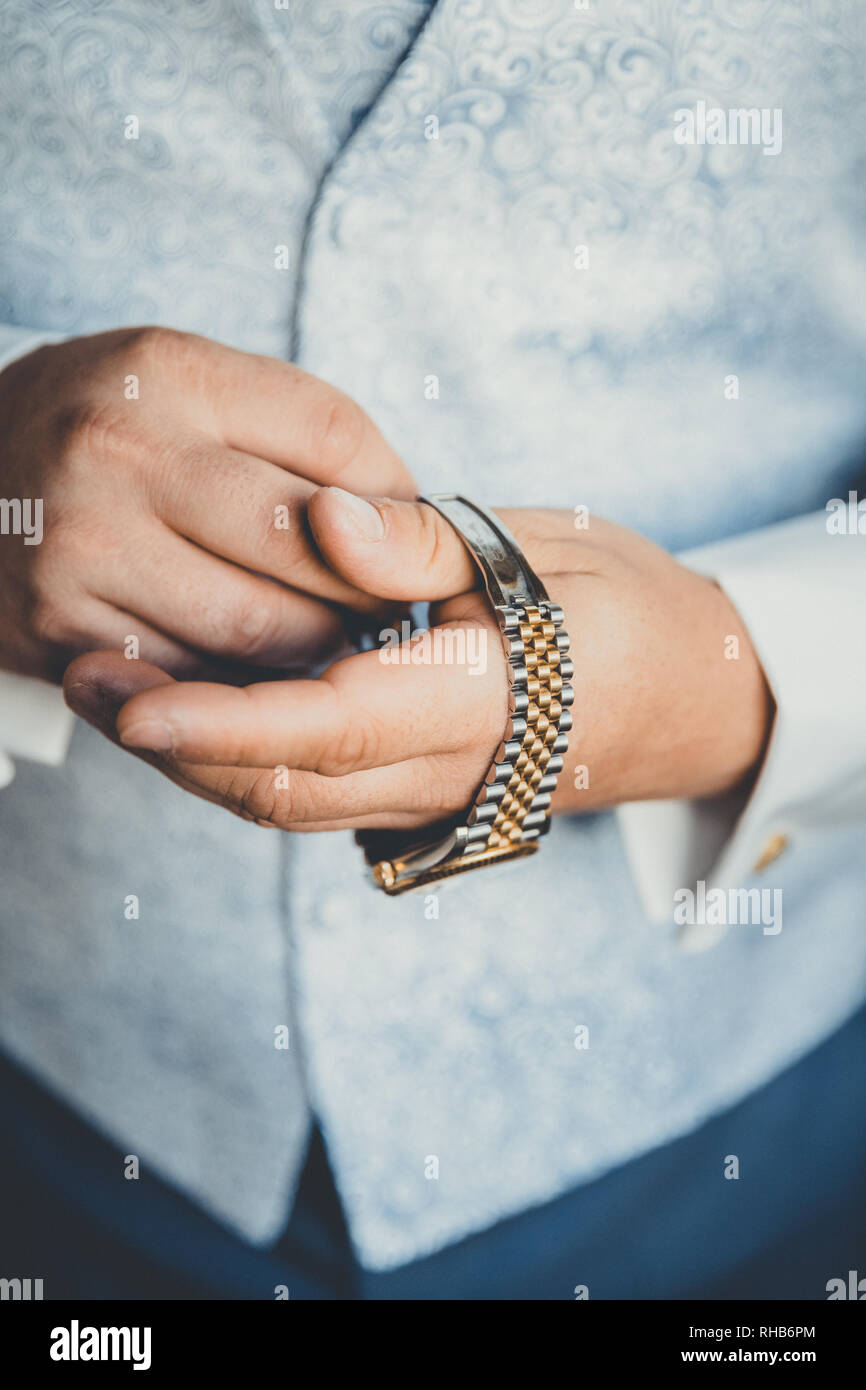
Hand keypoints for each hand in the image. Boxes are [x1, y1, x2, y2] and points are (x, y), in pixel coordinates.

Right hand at [0, 328, 412, 680]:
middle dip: (365, 586)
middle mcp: (118, 451)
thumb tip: (407, 516)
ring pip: (262, 628)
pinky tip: (250, 665)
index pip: (335, 437)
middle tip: (380, 601)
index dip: (391, 498)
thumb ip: (296, 432)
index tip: (401, 534)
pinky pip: (197, 678)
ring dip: (313, 643)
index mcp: (165, 370)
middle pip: (309, 543)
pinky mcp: (60, 631)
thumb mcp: (187, 386)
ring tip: (321, 631)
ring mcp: (81, 547)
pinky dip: (241, 682)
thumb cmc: (101, 429)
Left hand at [64, 492, 773, 828]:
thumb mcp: (545, 550)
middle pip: (285, 785)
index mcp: (481, 702)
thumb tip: (324, 519)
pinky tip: (196, 709)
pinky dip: (243, 762)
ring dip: (196, 759)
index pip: (328, 728)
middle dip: (176, 745)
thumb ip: (428, 544)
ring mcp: (433, 795)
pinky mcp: (422, 796)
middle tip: (88, 675)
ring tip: (117, 688)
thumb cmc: (626, 609)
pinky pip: (316, 795)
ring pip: (291, 802)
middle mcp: (447, 769)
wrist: (696, 698)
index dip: (222, 723)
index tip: (127, 704)